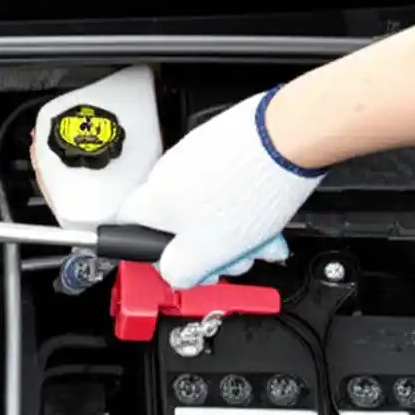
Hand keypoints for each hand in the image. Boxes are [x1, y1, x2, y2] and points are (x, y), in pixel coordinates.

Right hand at [117, 88, 325, 288]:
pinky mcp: (224, 146)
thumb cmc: (248, 190)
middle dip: (212, 248)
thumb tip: (174, 276)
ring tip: (265, 237)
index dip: (153, 253)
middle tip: (237, 257)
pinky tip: (268, 212)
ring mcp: (197, 155)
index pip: (127, 228)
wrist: (287, 138)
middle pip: (180, 224)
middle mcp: (168, 172)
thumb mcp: (206, 253)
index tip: (180, 263)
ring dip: (237, 230)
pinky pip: (229, 185)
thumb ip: (179, 271)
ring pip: (210, 208)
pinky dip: (247, 204)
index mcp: (152, 200)